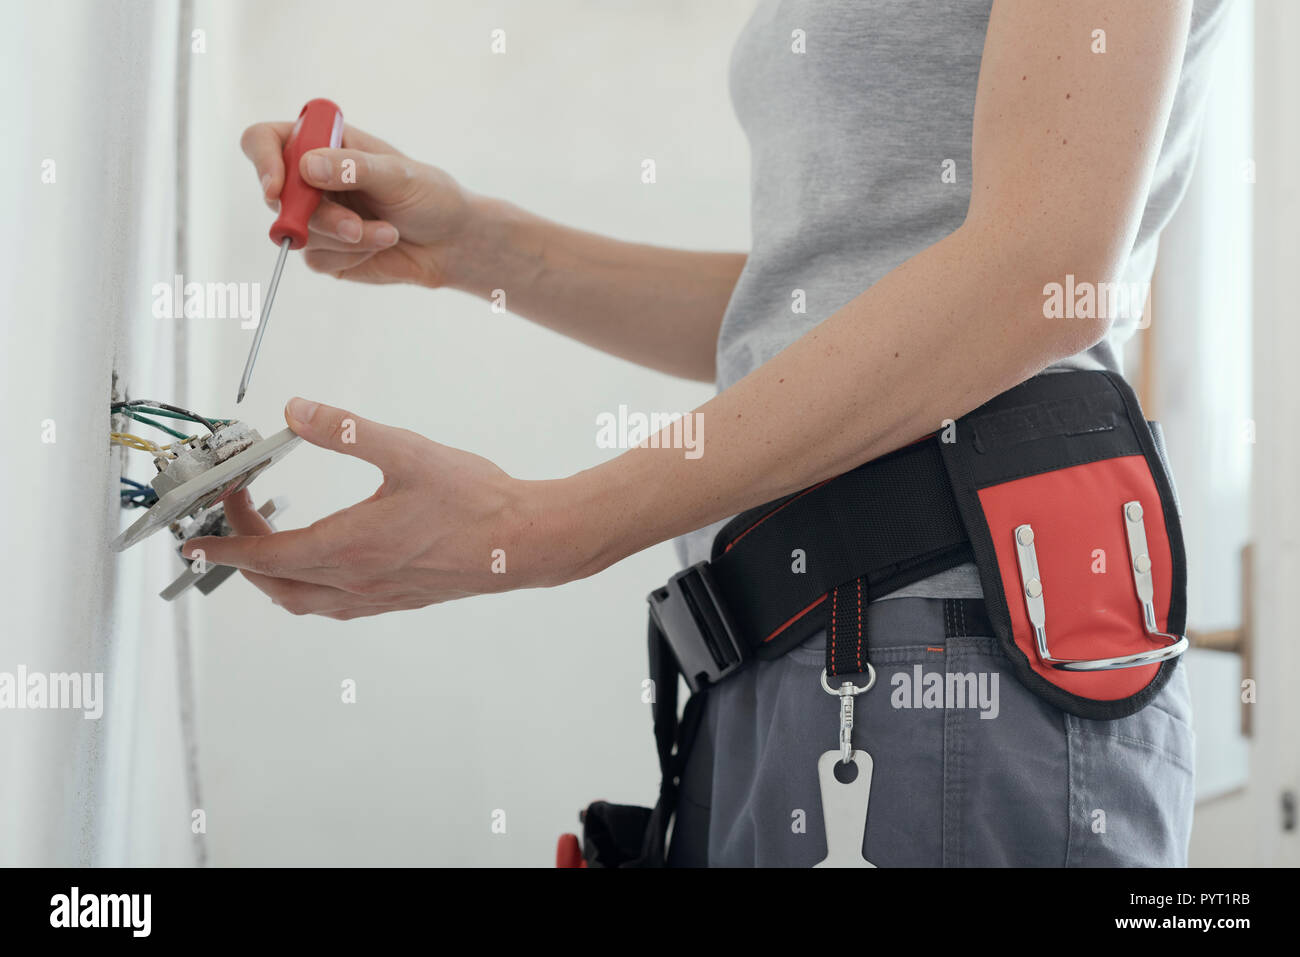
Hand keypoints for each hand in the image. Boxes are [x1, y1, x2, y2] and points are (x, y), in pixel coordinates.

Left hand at [183, 398, 588, 619]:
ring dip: (273, 578)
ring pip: (303, 600)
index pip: (263, 554)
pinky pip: (335, 606)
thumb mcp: (406, 451)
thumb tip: (297, 410)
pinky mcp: (399, 599)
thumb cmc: (476, 502)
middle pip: (275, 583)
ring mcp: (378, 596)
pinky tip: (322, 565)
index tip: (196, 535)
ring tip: (267, 545)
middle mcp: (356, 581)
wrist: (526, 542)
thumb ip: (347, 429)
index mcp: (347, 547)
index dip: (222, 544)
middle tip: (234, 521)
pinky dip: (308, 588)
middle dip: (242, 557)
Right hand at [240, 120, 472, 287]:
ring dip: (347, 238)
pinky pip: (318, 259)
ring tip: (387, 232)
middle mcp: (309, 178)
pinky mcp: (324, 252)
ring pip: (300, 232)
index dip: (262, 161)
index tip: (277, 189)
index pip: (264, 140)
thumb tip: (307, 168)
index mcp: (321, 143)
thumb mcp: (398, 175)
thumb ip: (353, 168)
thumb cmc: (428, 196)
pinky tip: (380, 244)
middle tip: (356, 227)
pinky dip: (352, 255)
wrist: (449, 242)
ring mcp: (313, 216)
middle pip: (278, 195)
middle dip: (319, 216)